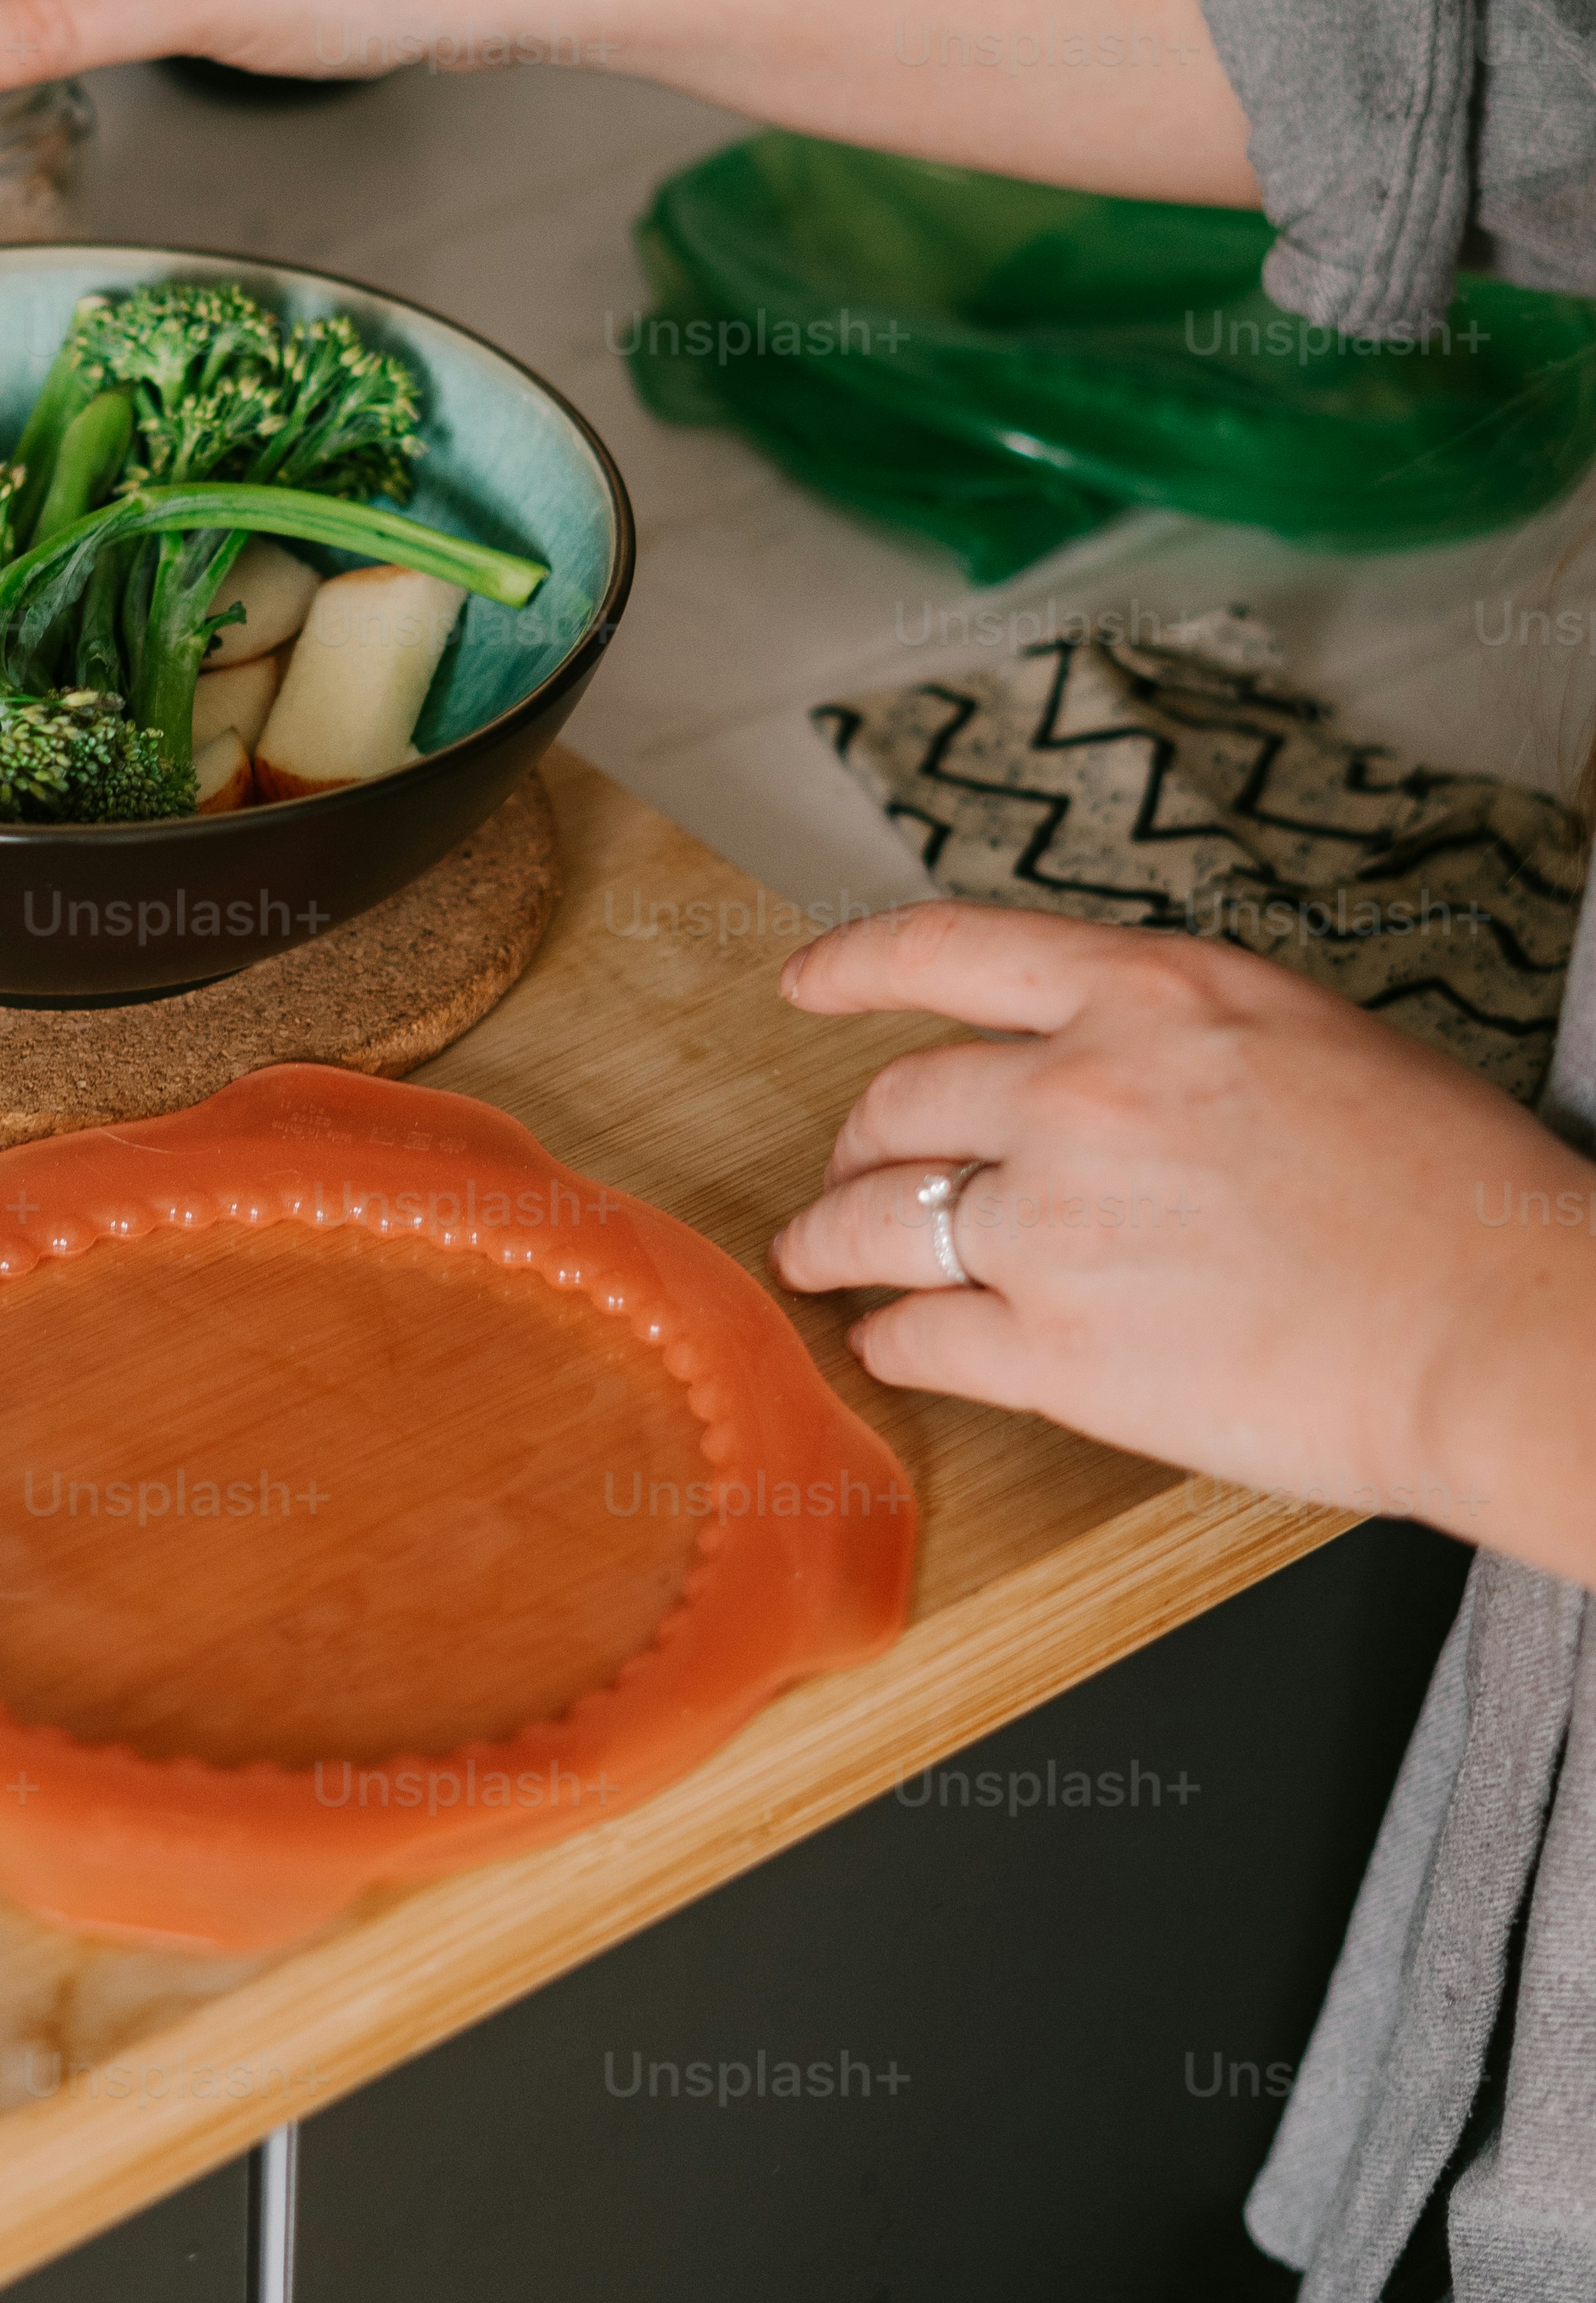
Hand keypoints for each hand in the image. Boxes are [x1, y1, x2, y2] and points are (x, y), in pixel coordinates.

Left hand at [767, 902, 1595, 1578]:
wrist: (1497, 1327)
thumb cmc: (1446, 1191)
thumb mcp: (1302, 1034)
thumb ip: (1175, 1032)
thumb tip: (1101, 1051)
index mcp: (1146, 994)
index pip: (944, 949)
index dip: (852, 966)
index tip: (805, 984)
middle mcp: (1075, 1092)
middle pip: (895, 1104)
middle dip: (856, 1143)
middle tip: (848, 1172)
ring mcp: (1052, 1225)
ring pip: (874, 1224)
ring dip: (830, 1241)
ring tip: (818, 1258)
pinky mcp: (1055, 1353)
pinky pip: (919, 1337)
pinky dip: (892, 1342)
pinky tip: (895, 1347)